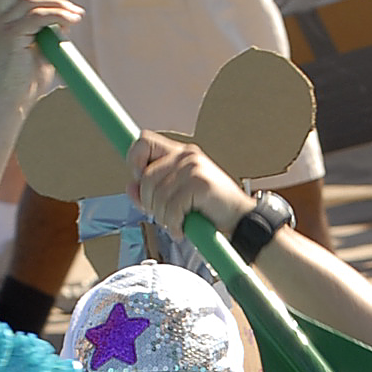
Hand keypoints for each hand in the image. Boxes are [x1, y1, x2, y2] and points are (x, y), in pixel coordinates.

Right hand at [0, 0, 79, 102]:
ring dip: (57, 4)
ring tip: (74, 14)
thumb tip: (66, 15)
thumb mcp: (35, 50)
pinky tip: (72, 20)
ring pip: (30, 0)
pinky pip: (39, 16)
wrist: (9, 106)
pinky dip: (58, 14)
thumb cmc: (23, 83)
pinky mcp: (11, 37)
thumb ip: (44, 29)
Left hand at [126, 129, 252, 235]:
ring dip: (163, 218)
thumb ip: (151, 191)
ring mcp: (193, 168)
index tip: (140, 182)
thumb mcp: (176, 196)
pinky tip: (183, 228)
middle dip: (150, 203)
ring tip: (176, 223)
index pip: (143, 142)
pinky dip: (174, 225)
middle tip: (165, 216)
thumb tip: (131, 187)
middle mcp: (186, 155)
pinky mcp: (199, 183)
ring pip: (157, 196)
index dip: (134, 161)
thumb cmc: (210, 208)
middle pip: (146, 178)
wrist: (241, 219)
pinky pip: (171, 208)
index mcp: (180, 153)